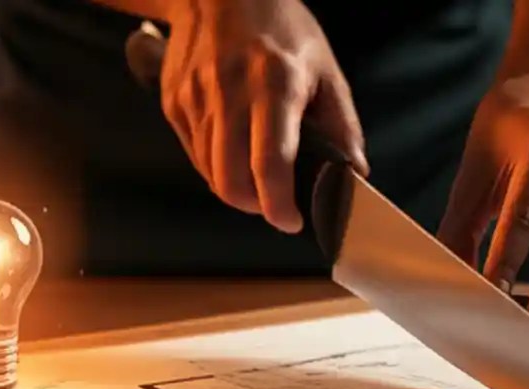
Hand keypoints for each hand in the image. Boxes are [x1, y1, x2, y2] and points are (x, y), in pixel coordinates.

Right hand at [161, 0, 366, 232]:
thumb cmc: (280, 28)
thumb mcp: (325, 68)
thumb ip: (342, 125)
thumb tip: (355, 174)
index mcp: (274, 86)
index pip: (270, 165)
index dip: (280, 205)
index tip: (292, 221)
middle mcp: (229, 94)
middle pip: (230, 182)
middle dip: (254, 206)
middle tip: (274, 202)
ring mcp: (195, 99)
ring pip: (210, 173)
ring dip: (235, 186)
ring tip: (256, 171)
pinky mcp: (174, 102)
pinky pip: (194, 154)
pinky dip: (215, 164)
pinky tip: (233, 145)